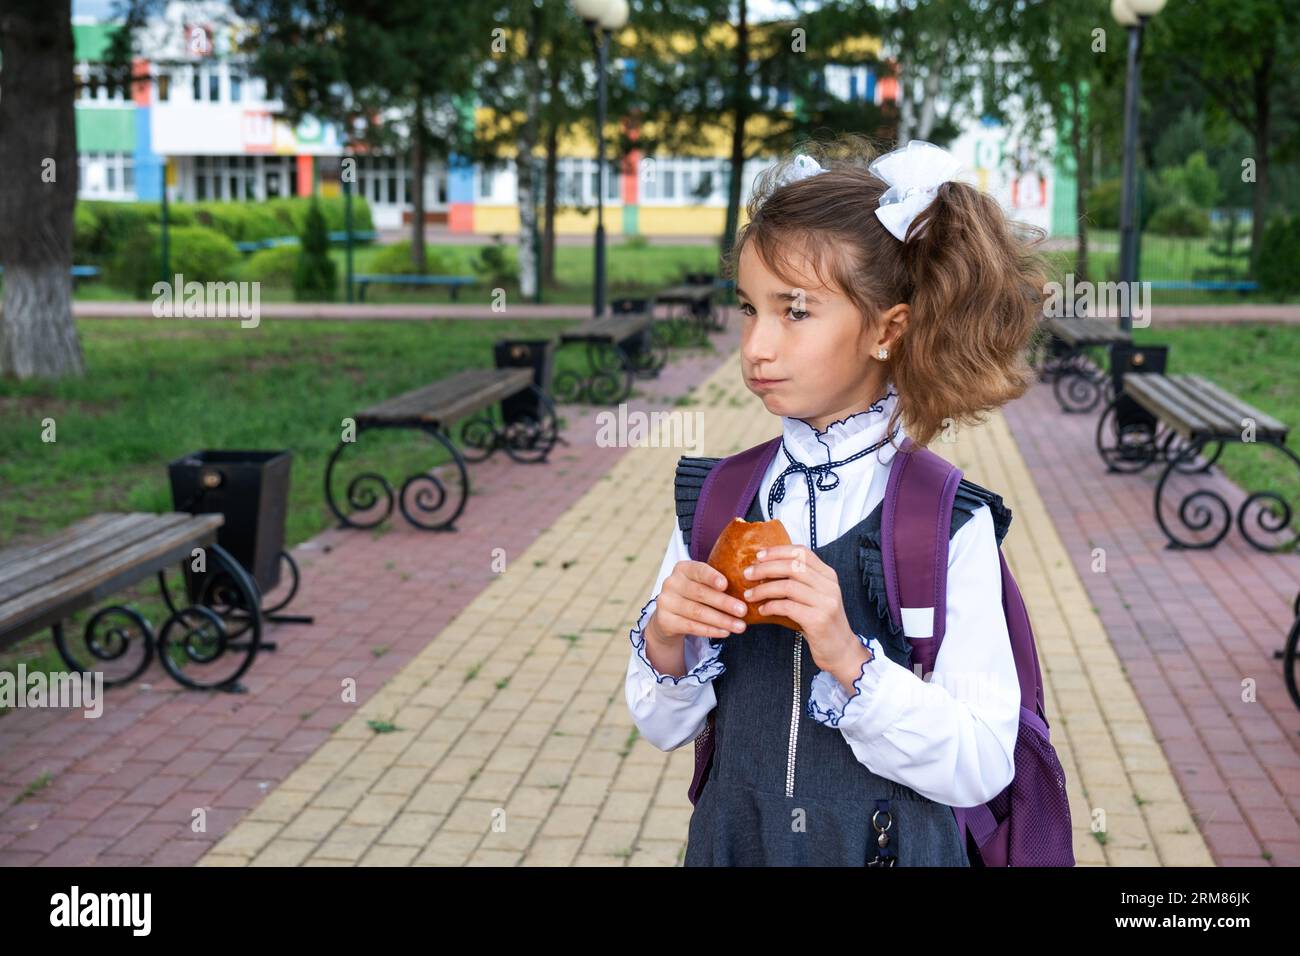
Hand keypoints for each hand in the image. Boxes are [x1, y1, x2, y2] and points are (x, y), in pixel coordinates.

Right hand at [647, 560, 748, 643]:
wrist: (668, 616)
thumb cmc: (694, 596)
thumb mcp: (701, 584)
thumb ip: (718, 583)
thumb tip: (751, 588)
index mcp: (683, 569)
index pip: (698, 570)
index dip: (712, 577)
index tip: (726, 584)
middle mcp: (671, 583)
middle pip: (700, 593)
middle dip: (724, 603)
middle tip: (743, 610)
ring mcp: (665, 602)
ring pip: (697, 612)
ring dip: (721, 620)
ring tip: (740, 626)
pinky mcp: (664, 620)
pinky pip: (691, 626)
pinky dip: (710, 630)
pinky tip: (725, 632)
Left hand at [741, 544, 868, 679]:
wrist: (841, 650)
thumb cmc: (821, 622)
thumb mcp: (814, 597)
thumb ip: (798, 582)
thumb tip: (764, 568)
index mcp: (828, 575)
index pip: (802, 552)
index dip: (778, 551)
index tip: (758, 556)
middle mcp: (829, 585)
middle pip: (792, 567)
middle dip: (765, 568)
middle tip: (747, 574)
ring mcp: (826, 602)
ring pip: (788, 586)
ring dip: (763, 589)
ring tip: (749, 595)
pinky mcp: (818, 620)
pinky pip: (788, 607)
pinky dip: (771, 606)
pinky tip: (762, 610)